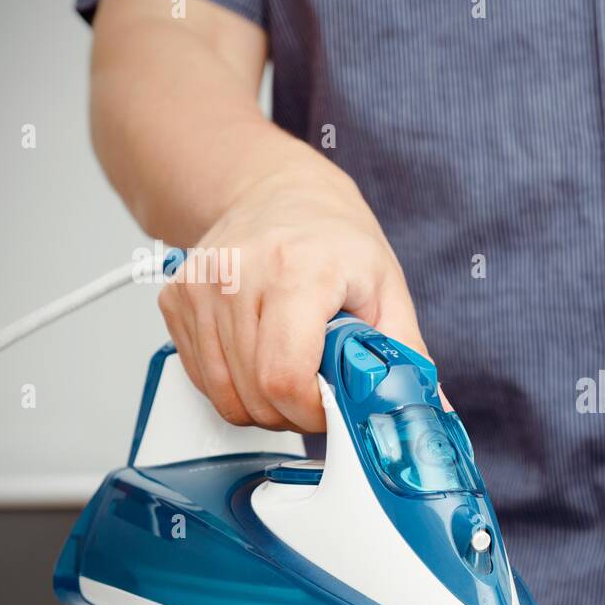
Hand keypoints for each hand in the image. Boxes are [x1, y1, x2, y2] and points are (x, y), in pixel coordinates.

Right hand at [159, 160, 424, 432]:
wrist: (280, 193)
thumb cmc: (335, 241)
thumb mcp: (388, 291)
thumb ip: (405, 357)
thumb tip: (429, 411)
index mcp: (298, 270)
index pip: (284, 377)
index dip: (311, 411)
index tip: (332, 405)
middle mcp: (239, 275)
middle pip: (255, 394)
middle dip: (293, 412)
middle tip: (318, 388)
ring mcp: (200, 287)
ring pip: (224, 395)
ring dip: (263, 404)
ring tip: (292, 369)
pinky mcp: (175, 300)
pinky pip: (201, 379)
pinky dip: (234, 386)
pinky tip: (260, 355)